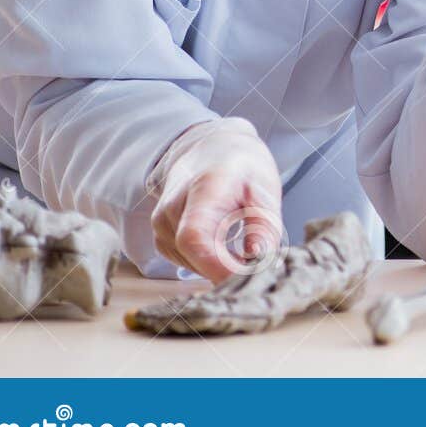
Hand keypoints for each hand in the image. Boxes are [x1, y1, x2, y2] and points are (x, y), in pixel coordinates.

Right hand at [147, 118, 282, 282]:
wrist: (210, 149)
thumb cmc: (241, 167)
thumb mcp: (264, 188)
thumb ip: (264, 224)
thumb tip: (260, 259)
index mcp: (202, 190)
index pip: (195, 237)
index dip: (218, 265)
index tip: (246, 278)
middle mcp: (172, 208)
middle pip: (194, 256)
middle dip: (228, 271)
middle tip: (257, 270)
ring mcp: (161, 224)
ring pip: (192, 264)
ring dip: (219, 268)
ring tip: (245, 253)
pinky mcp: (161, 238)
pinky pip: (186, 262)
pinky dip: (208, 264)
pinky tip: (227, 253)